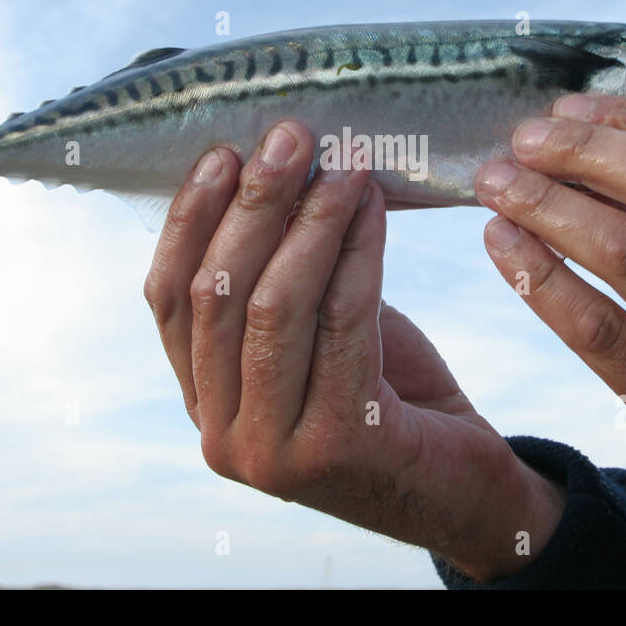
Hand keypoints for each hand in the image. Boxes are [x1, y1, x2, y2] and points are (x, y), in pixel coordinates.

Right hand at [144, 122, 565, 579]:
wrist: (459, 488)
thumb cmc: (387, 396)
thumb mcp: (317, 333)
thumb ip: (284, 277)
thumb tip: (276, 169)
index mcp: (202, 401)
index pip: (166, 298)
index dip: (188, 219)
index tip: (222, 152)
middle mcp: (220, 434)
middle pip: (216, 294)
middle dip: (252, 204)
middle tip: (290, 137)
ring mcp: (271, 450)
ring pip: (273, 306)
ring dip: (310, 220)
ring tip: (344, 163)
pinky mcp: (336, 446)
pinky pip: (342, 322)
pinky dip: (358, 253)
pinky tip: (374, 207)